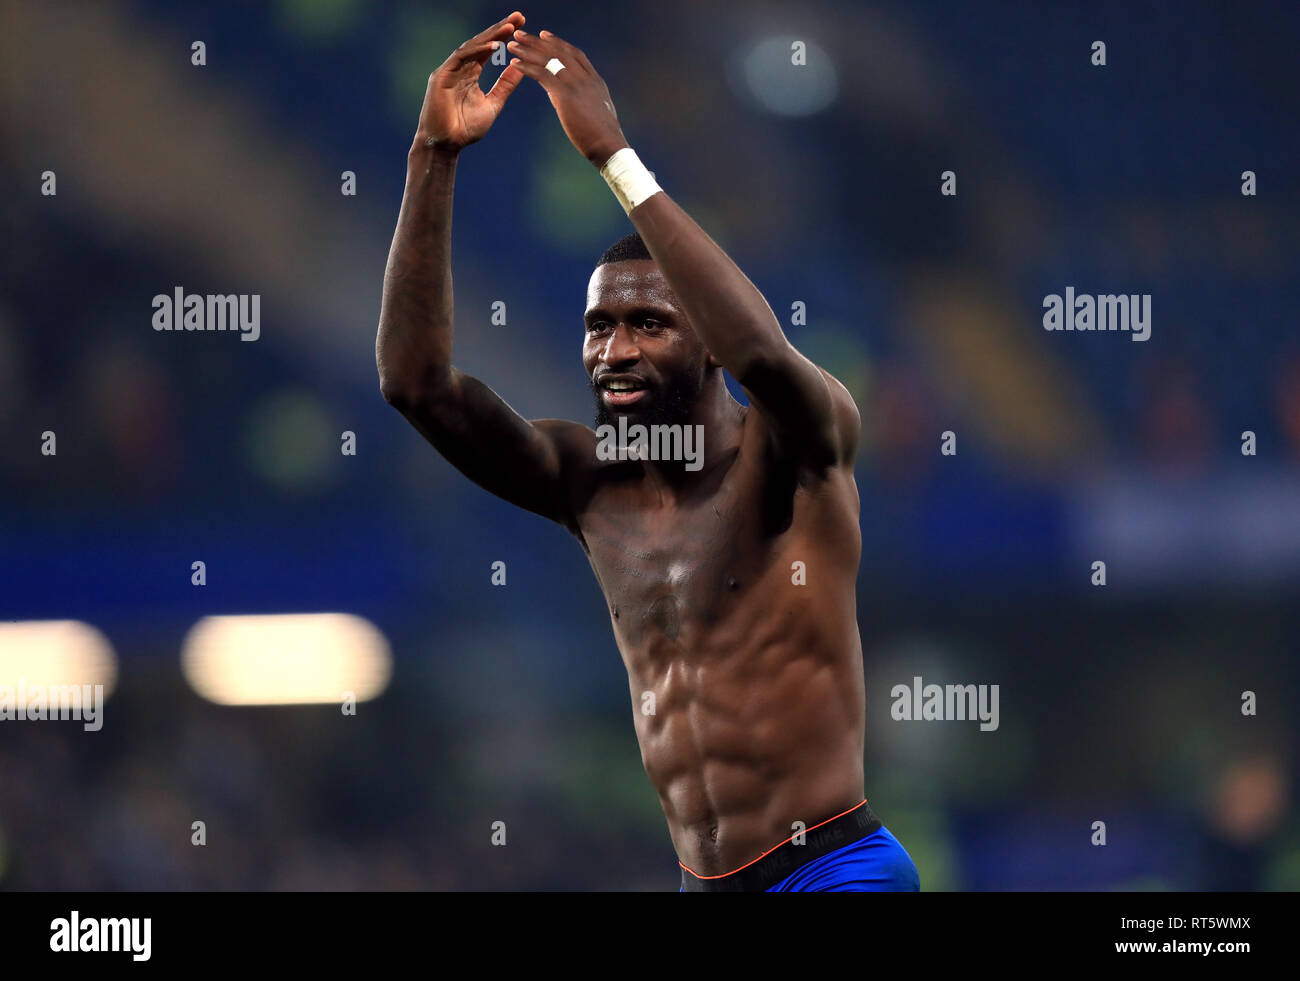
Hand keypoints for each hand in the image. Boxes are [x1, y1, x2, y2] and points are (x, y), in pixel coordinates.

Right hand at [414, 12, 526, 151]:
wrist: (445, 145)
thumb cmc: (465, 129)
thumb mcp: (493, 104)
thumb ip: (505, 86)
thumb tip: (520, 68)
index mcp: (471, 73)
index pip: (489, 50)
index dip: (503, 36)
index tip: (522, 26)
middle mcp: (460, 68)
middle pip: (482, 43)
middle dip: (500, 29)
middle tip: (518, 17)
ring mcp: (449, 70)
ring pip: (472, 47)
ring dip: (490, 36)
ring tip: (509, 28)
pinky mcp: (441, 76)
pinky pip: (460, 58)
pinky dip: (477, 51)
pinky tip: (493, 46)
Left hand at [507, 29, 628, 165]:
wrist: (609, 146)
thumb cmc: (605, 138)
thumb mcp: (600, 113)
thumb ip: (590, 102)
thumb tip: (583, 104)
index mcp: (595, 81)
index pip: (575, 55)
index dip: (559, 44)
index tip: (544, 36)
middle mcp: (586, 78)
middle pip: (560, 52)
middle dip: (539, 41)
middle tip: (521, 34)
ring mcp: (576, 84)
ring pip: (549, 60)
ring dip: (528, 50)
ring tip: (512, 45)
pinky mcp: (565, 95)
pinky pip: (542, 74)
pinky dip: (526, 67)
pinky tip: (514, 64)